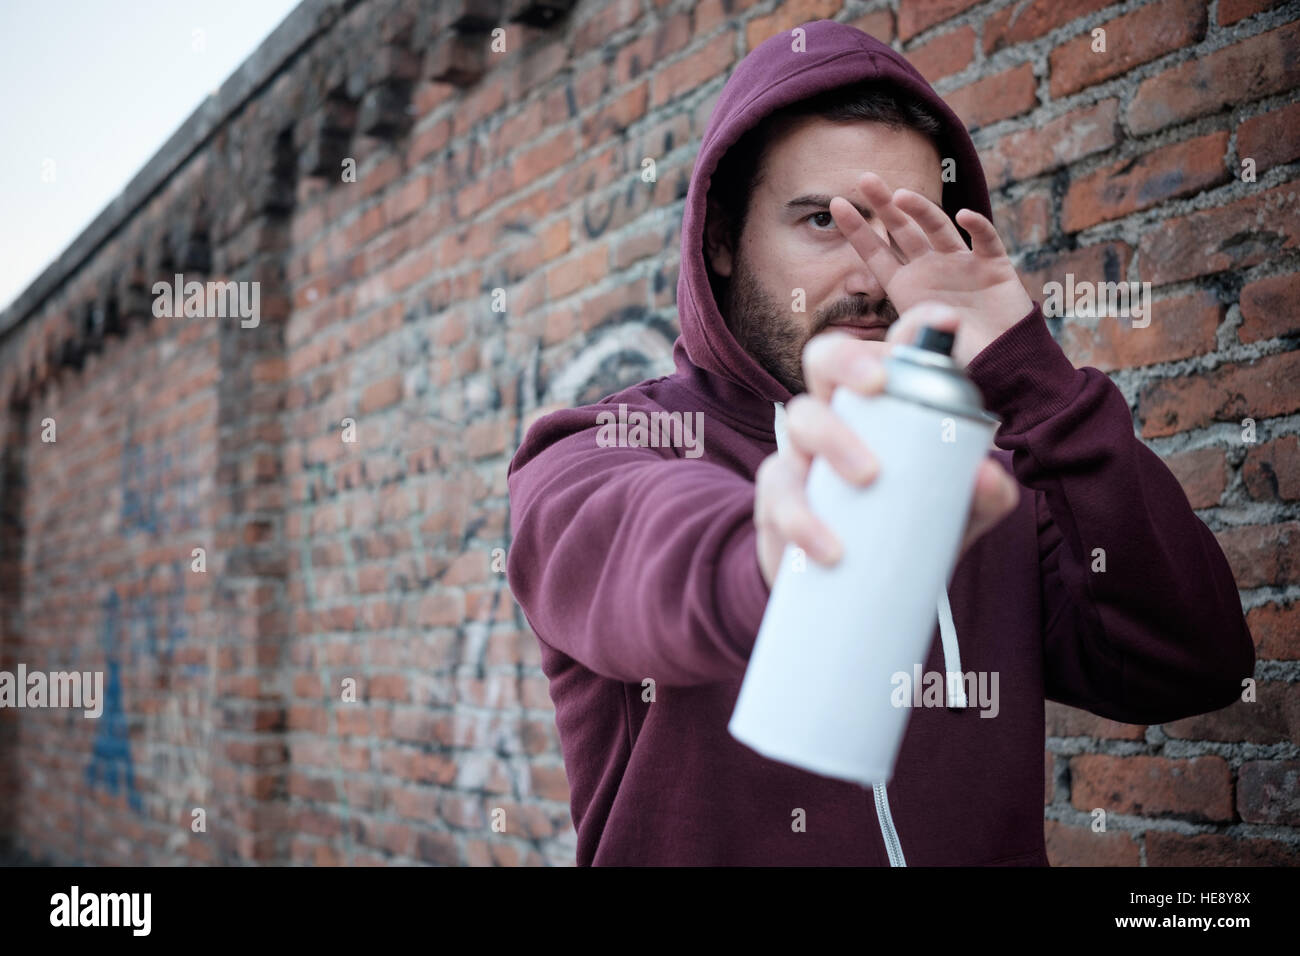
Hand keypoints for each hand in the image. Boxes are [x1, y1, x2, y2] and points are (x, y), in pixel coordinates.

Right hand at [753, 305, 1020, 587]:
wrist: (852, 595)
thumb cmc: (905, 536)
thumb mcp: (954, 517)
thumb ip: (983, 498)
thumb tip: (987, 475)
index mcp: (879, 408)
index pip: (891, 353)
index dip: (912, 329)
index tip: (943, 322)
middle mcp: (835, 416)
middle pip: (824, 359)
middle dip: (849, 359)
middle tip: (879, 385)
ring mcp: (800, 456)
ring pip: (800, 418)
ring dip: (832, 438)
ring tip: (868, 476)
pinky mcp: (776, 502)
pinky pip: (778, 493)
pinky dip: (803, 519)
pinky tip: (829, 546)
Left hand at [828, 172, 1032, 367]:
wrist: (1001, 370)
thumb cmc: (953, 361)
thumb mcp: (908, 349)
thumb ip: (882, 339)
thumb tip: (847, 343)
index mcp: (905, 287)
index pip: (875, 253)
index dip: (856, 229)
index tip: (836, 204)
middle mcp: (930, 268)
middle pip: (903, 230)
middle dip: (884, 204)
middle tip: (865, 179)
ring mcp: (961, 263)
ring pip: (938, 228)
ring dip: (921, 210)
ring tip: (901, 196)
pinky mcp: (993, 266)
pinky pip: (985, 240)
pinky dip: (976, 227)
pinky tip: (963, 216)